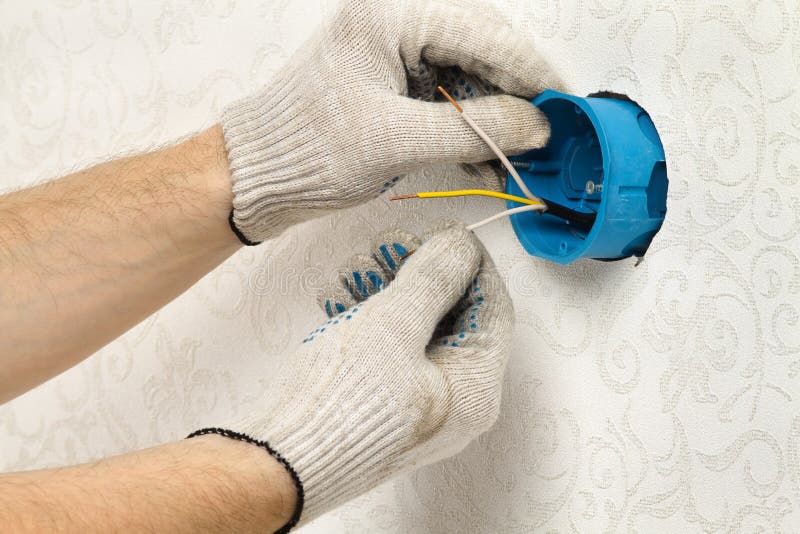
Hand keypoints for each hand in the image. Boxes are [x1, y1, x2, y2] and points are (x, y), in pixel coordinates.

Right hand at [192, 222, 512, 527]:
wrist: (283, 461)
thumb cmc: (345, 400)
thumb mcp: (395, 324)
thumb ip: (434, 278)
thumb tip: (461, 244)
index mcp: (477, 387)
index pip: (493, 308)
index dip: (471, 264)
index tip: (445, 234)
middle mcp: (456, 399)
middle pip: (452, 315)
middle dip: (419, 273)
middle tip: (389, 244)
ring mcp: (421, 401)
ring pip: (417, 327)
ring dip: (388, 289)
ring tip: (355, 267)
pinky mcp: (387, 400)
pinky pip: (391, 346)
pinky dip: (371, 315)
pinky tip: (340, 294)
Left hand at [222, 0, 560, 243]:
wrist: (257, 173)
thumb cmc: (309, 150)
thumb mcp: (396, 141)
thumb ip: (472, 129)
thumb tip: (535, 126)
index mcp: (388, 16)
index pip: (482, 33)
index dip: (530, 70)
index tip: (564, 101)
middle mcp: (392, 21)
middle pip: (479, 47)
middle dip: (515, 92)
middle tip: (547, 128)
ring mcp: (389, 49)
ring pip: (465, 72)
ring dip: (493, 112)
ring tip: (518, 151)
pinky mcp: (388, 78)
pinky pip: (443, 93)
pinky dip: (467, 124)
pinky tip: (485, 154)